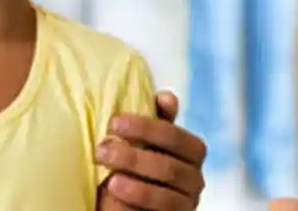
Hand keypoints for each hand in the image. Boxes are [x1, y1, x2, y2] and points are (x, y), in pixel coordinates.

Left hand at [97, 91, 206, 209]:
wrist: (129, 201)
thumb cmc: (136, 164)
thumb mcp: (144, 140)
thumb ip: (157, 119)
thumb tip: (167, 96)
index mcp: (191, 152)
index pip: (174, 136)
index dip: (145, 128)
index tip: (114, 123)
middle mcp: (194, 178)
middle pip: (169, 167)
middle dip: (133, 158)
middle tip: (102, 150)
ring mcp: (186, 203)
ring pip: (166, 195)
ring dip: (135, 186)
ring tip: (110, 180)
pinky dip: (138, 201)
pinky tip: (117, 195)